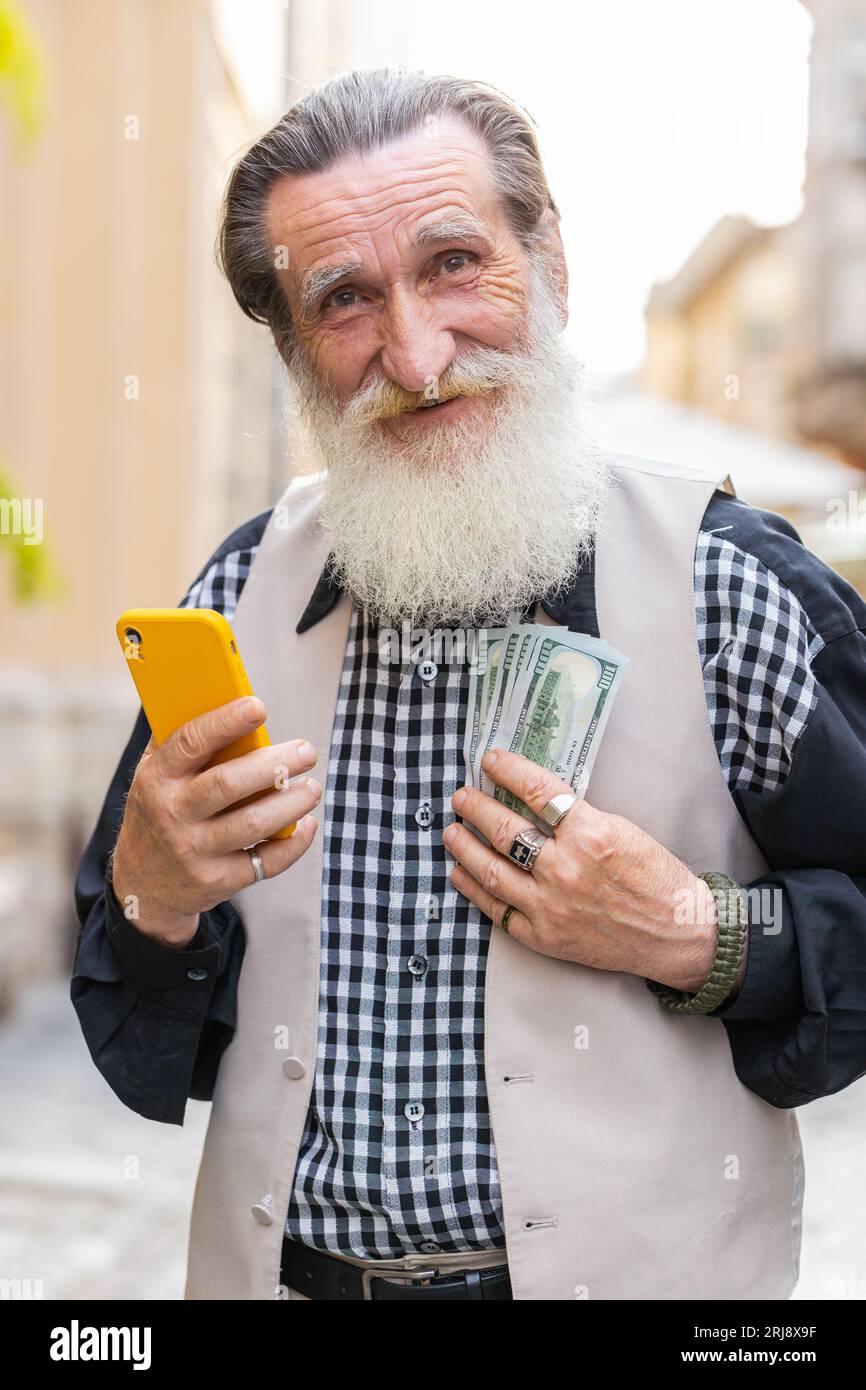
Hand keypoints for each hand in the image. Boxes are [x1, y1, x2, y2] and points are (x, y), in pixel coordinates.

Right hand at [111, 697, 321, 947]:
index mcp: (157, 778)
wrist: (143, 884)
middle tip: (306, 751)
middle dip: (275, 764)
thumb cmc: (160, 811)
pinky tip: (306, 824)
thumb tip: (222, 692)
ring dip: (292, 803)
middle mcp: (172, 814)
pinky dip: (294, 843)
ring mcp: (193, 851)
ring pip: (254, 824)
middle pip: (229, 784)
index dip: (226, 721)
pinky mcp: (216, 881)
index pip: (190, 742)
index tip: (259, 706)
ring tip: (312, 787)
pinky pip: (265, 862)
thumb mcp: (154, 776)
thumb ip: (181, 740)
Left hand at [443, 749, 719, 992]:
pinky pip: (497, 910)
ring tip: (452, 831)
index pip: (537, 792)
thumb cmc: (656, 877)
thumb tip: (534, 798)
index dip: (508, 771)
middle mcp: (565, 870)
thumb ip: (578, 818)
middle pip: (504, 830)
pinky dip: (474, 889)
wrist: (676, 933)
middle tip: (461, 796)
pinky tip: (461, 874)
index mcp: (590, 835)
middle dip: (476, 808)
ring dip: (464, 847)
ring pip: (491, 870)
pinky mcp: (545, 937)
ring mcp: (551, 907)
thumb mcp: (622, 829)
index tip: (489, 760)